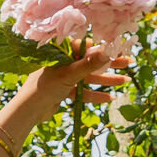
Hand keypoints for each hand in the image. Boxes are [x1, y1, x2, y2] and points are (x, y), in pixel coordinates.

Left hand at [3, 43, 129, 128]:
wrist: (29, 110)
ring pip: (88, 77)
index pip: (86, 46)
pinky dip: (94, 94)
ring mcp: (64, 76)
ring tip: (125, 81)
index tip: (120, 49)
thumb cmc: (45, 87)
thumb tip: (107, 51)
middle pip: (90, 61)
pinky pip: (83, 91)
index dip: (103, 48)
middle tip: (128, 62)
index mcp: (61, 53)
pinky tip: (109, 98)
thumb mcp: (69, 75)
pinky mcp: (64, 91)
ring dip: (106, 80)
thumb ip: (89, 64)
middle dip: (109, 63)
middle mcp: (63, 62)